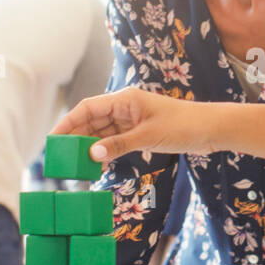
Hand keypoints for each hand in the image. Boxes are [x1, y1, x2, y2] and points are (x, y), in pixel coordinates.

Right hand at [51, 87, 221, 160]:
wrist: (211, 129)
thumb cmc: (183, 126)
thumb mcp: (148, 137)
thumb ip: (118, 145)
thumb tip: (91, 155)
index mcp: (124, 100)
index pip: (87, 108)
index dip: (68, 122)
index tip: (53, 138)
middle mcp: (125, 108)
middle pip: (92, 121)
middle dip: (75, 137)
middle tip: (60, 157)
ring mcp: (132, 120)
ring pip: (102, 132)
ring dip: (89, 147)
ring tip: (74, 165)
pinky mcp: (141, 132)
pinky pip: (115, 141)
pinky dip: (105, 151)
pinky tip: (95, 164)